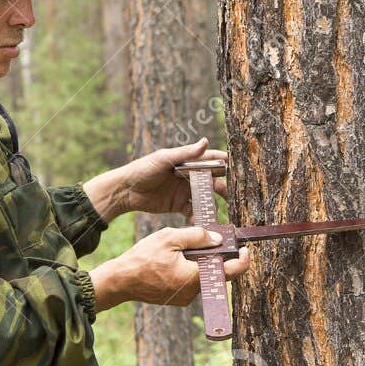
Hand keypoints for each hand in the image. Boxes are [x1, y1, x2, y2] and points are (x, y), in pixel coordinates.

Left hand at [83, 138, 228, 221]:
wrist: (125, 191)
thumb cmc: (143, 169)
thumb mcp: (164, 159)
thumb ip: (186, 153)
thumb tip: (205, 141)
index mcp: (188, 161)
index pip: (211, 160)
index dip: (225, 164)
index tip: (239, 169)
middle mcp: (190, 176)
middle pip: (213, 182)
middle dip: (224, 189)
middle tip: (233, 198)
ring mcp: (186, 191)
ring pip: (206, 199)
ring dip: (213, 206)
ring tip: (221, 214)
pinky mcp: (180, 205)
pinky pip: (194, 212)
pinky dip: (200, 217)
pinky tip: (205, 224)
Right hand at [90, 226, 249, 310]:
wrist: (119, 281)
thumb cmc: (142, 259)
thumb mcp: (170, 238)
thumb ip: (197, 236)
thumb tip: (217, 239)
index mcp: (196, 277)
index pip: (230, 272)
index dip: (242, 260)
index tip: (245, 249)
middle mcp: (194, 292)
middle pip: (217, 274)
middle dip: (217, 258)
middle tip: (213, 241)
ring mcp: (185, 298)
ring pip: (203, 278)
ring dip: (201, 264)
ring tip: (185, 249)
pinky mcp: (177, 299)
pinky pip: (191, 283)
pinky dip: (190, 271)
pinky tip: (176, 260)